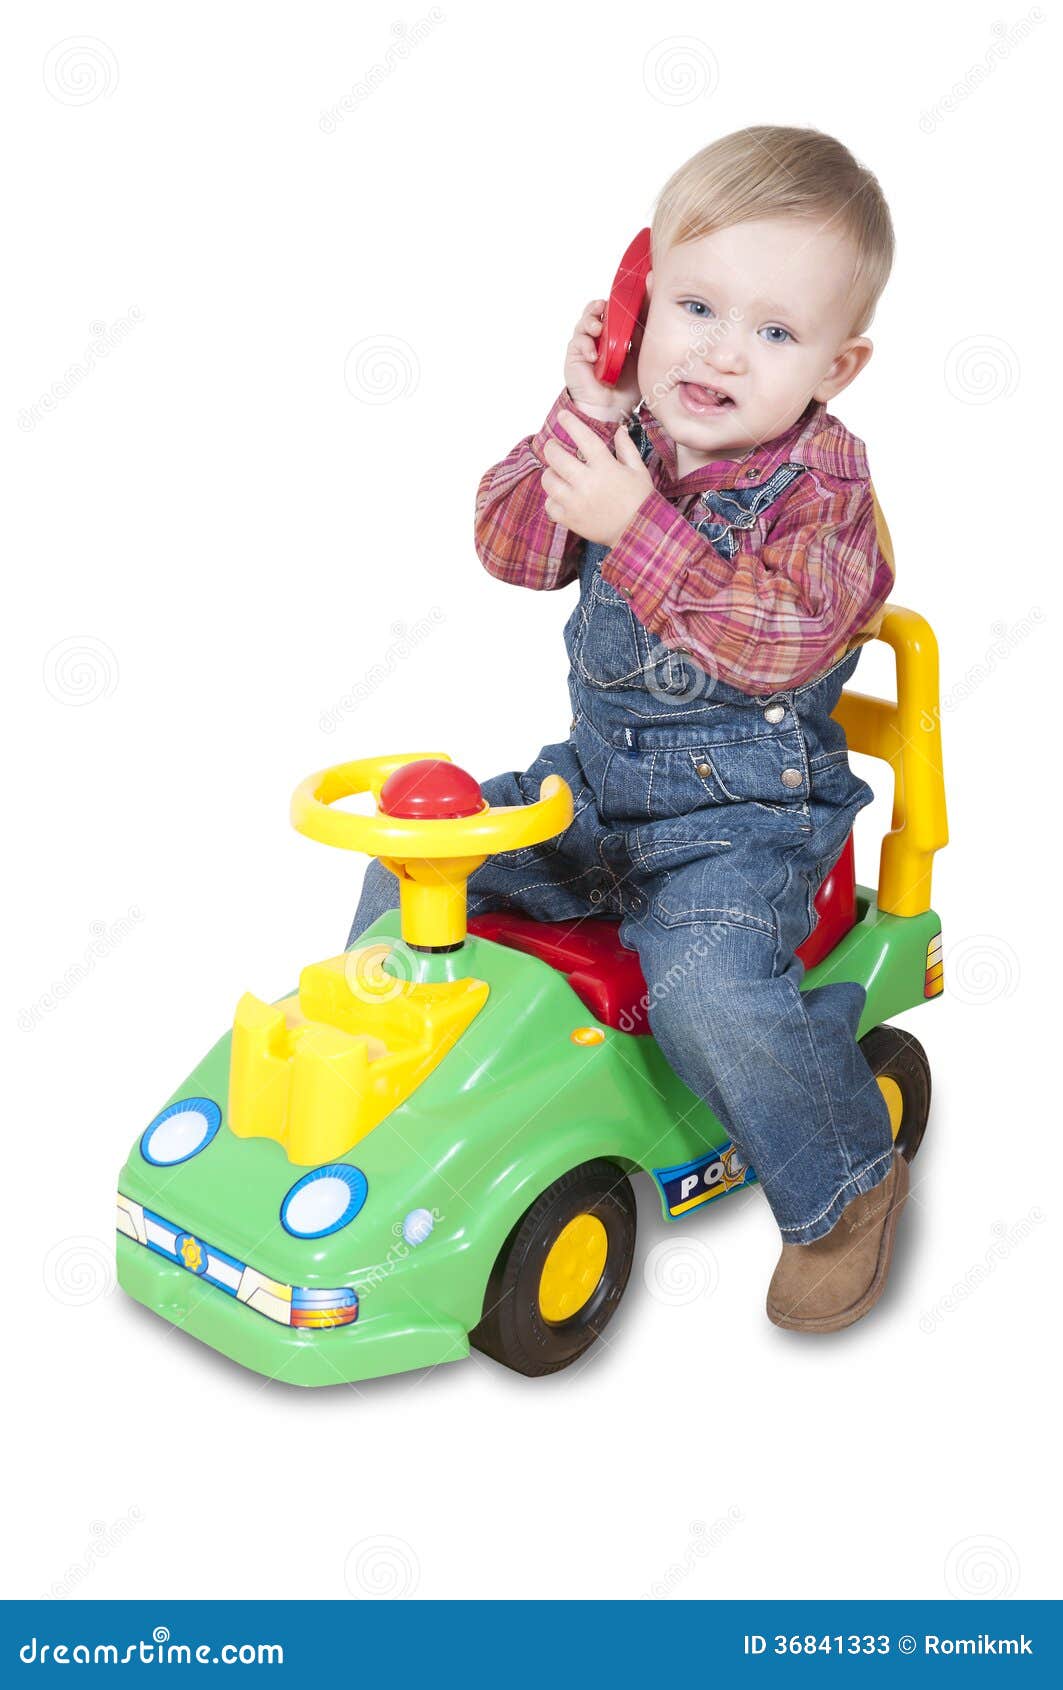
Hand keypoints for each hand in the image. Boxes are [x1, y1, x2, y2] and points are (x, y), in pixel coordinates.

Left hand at [541, 409, 653, 547]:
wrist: (638, 533)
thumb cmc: (641, 501)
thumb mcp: (639, 471)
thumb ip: (626, 448)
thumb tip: (620, 429)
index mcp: (606, 467)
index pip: (584, 437)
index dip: (570, 423)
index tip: (562, 416)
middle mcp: (588, 483)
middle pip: (556, 457)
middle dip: (551, 448)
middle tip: (553, 447)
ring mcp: (576, 502)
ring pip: (549, 480)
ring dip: (550, 473)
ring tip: (556, 473)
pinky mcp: (570, 520)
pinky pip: (549, 505)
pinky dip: (551, 500)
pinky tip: (560, 497)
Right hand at [564, 298, 641, 419]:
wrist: (611, 409)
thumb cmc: (626, 388)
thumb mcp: (640, 358)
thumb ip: (640, 337)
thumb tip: (645, 313)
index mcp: (617, 335)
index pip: (616, 312)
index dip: (619, 303)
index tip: (627, 298)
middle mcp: (601, 337)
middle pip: (597, 310)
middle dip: (600, 305)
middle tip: (605, 307)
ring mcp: (587, 344)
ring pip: (585, 321)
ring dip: (591, 320)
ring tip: (598, 329)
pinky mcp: (575, 354)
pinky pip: (578, 341)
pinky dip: (586, 345)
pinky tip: (594, 356)